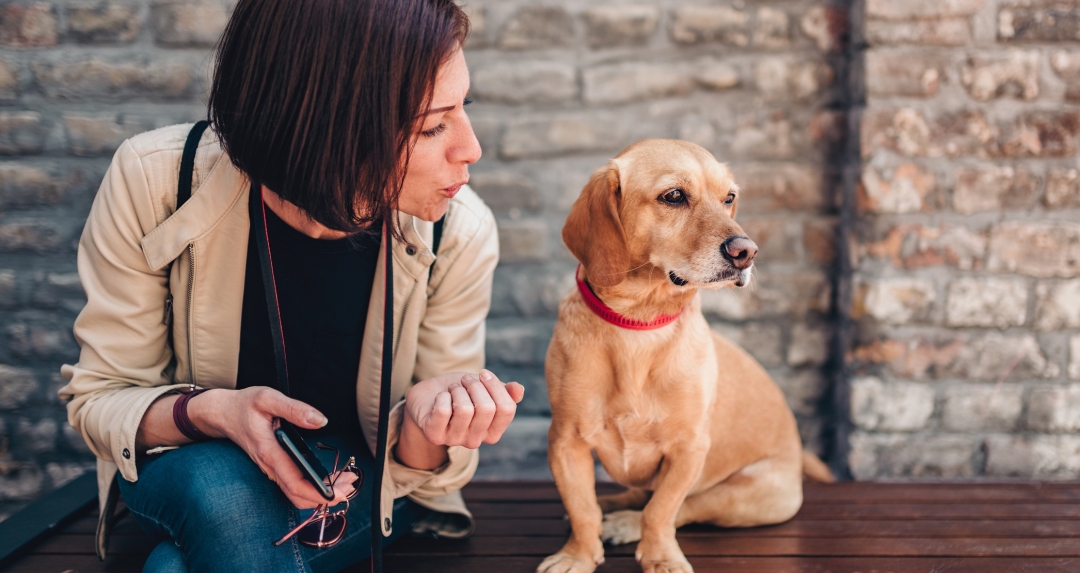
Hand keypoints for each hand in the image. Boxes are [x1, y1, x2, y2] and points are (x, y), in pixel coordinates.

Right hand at [192, 387, 357, 508]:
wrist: (223, 413)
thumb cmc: (244, 405)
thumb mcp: (268, 398)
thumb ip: (295, 408)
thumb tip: (320, 420)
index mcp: (269, 452)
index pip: (296, 484)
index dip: (319, 493)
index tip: (340, 492)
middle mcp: (270, 466)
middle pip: (299, 495)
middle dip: (327, 496)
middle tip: (351, 484)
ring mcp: (272, 469)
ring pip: (297, 493)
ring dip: (322, 493)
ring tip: (346, 480)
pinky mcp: (274, 467)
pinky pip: (294, 486)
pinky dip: (314, 487)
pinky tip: (330, 477)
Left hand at [402, 370, 523, 459]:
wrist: (429, 397)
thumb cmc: (461, 393)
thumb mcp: (485, 389)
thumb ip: (505, 391)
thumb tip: (519, 389)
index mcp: (493, 432)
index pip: (507, 410)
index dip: (496, 387)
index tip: (484, 373)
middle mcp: (476, 440)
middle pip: (487, 409)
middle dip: (475, 385)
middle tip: (465, 380)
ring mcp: (454, 440)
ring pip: (464, 409)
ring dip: (457, 390)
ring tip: (453, 389)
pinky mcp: (434, 435)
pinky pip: (443, 411)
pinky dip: (442, 396)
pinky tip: (440, 397)